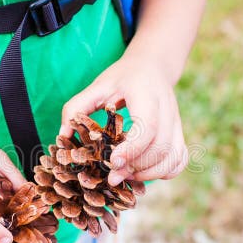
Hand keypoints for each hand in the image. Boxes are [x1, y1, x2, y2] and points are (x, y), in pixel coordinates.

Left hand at [59, 46, 188, 184]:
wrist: (152, 67)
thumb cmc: (121, 78)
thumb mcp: (96, 86)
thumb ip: (76, 107)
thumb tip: (62, 135)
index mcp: (146, 93)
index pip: (148, 125)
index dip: (132, 149)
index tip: (112, 162)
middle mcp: (167, 107)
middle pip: (160, 146)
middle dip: (136, 166)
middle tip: (113, 176)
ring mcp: (176, 121)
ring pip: (173, 156)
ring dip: (150, 173)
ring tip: (126, 174)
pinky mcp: (180, 132)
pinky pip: (180, 159)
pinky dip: (165, 172)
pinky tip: (143, 171)